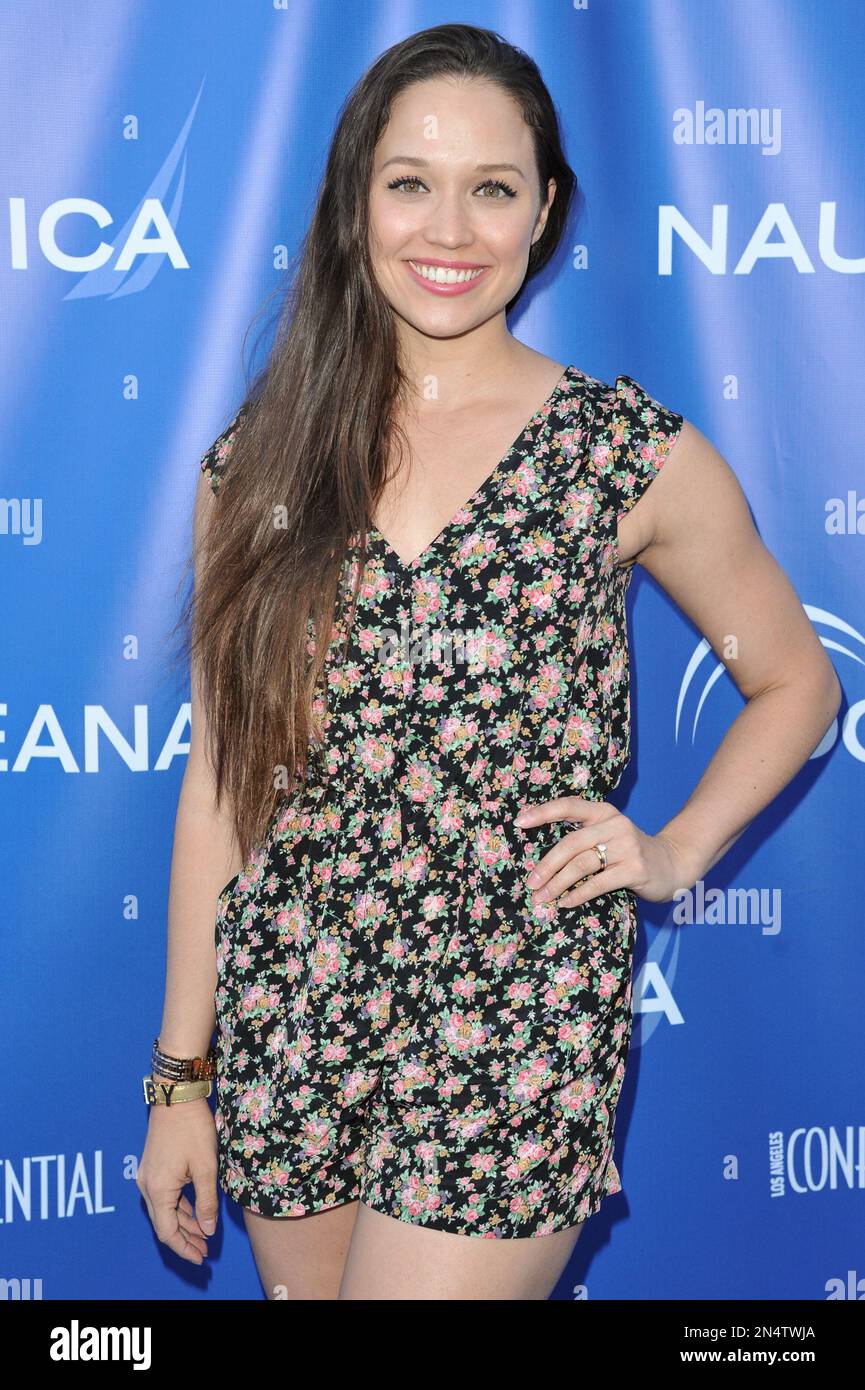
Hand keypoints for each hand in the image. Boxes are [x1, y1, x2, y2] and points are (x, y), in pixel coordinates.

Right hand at [136, 1099, 219, 1264]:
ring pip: (165, 1210)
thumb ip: (206, 1202)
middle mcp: (147, 1186)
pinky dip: (179, 1207)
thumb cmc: (192, 1128)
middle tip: (205, 1251)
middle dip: (185, 1239)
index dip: (184, 1248)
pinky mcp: (153, 1167)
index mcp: (158, 1190)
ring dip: (183, 1224)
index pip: (168, 1232)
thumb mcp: (205, 1167)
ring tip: (203, 1235)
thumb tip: (207, 1230)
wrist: (176, 1096)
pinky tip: (194, 1212)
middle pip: (164, 1223)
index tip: (201, 1257)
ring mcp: (148, 1176)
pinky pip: (164, 1196)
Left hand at [514, 795, 696, 906]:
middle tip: (531, 883)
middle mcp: (615, 824)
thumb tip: (540, 859)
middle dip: (547, 865)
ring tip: (543, 897)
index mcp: (604, 812)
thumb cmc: (629, 853)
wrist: (672, 864)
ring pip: (582, 864)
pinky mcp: (636, 869)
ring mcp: (627, 846)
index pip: (569, 806)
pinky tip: (566, 903)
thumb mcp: (608, 835)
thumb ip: (582, 837)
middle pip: (571, 843)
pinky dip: (578, 894)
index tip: (519, 822)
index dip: (542, 812)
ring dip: (558, 884)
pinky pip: (598, 883)